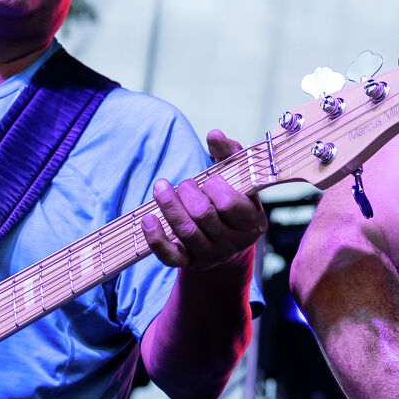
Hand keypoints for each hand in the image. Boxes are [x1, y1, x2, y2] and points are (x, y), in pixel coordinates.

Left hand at [141, 131, 265, 271]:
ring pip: (185, 230)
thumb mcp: (239, 181)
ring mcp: (211, 255)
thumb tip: (214, 134)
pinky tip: (147, 219)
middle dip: (188, 192)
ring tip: (161, 188)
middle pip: (203, 215)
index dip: (214, 186)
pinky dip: (155, 237)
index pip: (230, 203)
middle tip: (186, 184)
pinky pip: (170, 256)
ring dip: (168, 205)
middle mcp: (233, 243)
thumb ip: (230, 155)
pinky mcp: (190, 264)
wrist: (227, 248)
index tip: (210, 180)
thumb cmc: (233, 205)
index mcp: (251, 222)